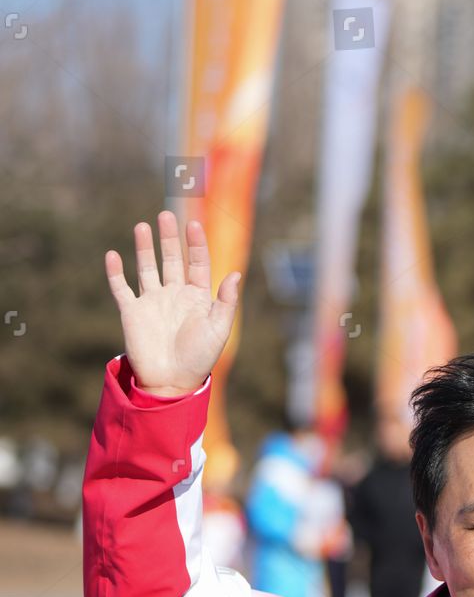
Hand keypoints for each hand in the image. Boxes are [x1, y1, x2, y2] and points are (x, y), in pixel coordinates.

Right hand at [104, 212, 240, 395]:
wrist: (171, 382)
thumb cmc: (199, 358)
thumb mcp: (219, 329)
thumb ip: (226, 302)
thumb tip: (236, 274)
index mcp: (197, 297)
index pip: (197, 263)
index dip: (196, 244)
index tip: (194, 224)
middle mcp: (174, 295)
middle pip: (171, 259)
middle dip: (169, 237)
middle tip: (166, 214)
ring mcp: (152, 302)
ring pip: (147, 267)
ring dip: (144, 247)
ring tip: (142, 225)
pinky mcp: (132, 312)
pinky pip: (121, 288)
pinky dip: (115, 272)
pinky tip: (113, 255)